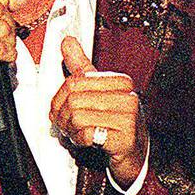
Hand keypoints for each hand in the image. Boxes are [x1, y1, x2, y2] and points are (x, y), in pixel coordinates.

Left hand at [48, 36, 147, 186]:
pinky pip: (88, 134)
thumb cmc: (116, 122)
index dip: (59, 98)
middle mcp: (128, 97)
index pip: (75, 81)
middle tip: (65, 125)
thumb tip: (67, 41)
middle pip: (74, 100)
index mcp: (121, 81)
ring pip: (78, 117)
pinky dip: (79, 139)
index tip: (60, 109)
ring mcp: (129, 118)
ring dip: (70, 130)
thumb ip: (82, 67)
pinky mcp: (125, 139)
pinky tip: (86, 141)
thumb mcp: (98, 91)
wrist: (135, 153)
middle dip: (62, 116)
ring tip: (75, 133)